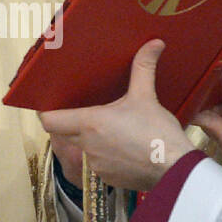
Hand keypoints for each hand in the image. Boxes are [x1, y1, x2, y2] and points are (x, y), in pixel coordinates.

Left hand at [39, 40, 191, 190]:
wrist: (175, 169)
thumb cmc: (157, 133)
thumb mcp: (147, 96)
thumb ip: (143, 67)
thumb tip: (154, 43)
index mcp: (90, 122)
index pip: (50, 121)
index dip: (47, 113)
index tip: (51, 105)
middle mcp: (87, 145)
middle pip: (65, 133)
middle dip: (73, 122)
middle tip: (87, 110)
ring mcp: (96, 165)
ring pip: (84, 148)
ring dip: (92, 139)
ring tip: (113, 129)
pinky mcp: (107, 178)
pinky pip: (99, 164)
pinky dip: (107, 156)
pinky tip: (125, 148)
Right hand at [192, 44, 221, 200]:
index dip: (214, 84)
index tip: (203, 67)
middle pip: (214, 108)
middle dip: (202, 95)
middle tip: (188, 76)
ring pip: (210, 120)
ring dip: (199, 107)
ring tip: (186, 88)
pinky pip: (217, 134)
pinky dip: (205, 121)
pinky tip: (197, 108)